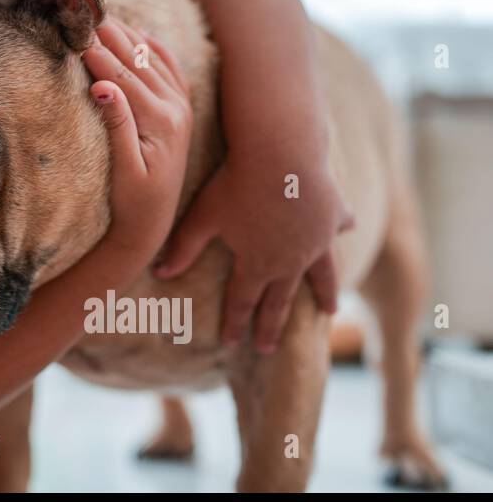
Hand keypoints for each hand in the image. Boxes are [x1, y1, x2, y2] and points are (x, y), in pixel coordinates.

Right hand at [80, 18, 193, 262]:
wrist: (153, 224)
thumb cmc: (132, 203)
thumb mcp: (123, 171)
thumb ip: (117, 126)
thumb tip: (102, 86)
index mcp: (162, 120)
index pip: (121, 75)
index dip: (95, 50)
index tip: (72, 27)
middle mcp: (176, 108)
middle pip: (137, 59)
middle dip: (108, 33)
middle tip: (82, 7)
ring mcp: (181, 106)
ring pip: (151, 58)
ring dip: (126, 34)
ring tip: (100, 13)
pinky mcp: (180, 109)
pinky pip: (169, 68)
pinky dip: (154, 47)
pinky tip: (139, 31)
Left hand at [154, 154, 354, 353]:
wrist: (281, 152)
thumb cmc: (236, 183)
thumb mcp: (203, 216)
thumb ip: (183, 246)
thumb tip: (157, 273)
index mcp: (257, 265)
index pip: (242, 303)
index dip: (235, 324)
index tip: (231, 344)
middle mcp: (291, 261)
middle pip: (280, 300)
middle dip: (272, 326)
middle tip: (268, 348)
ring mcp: (317, 241)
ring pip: (323, 275)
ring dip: (325, 293)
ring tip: (330, 311)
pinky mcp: (336, 216)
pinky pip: (339, 227)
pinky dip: (341, 231)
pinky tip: (344, 232)